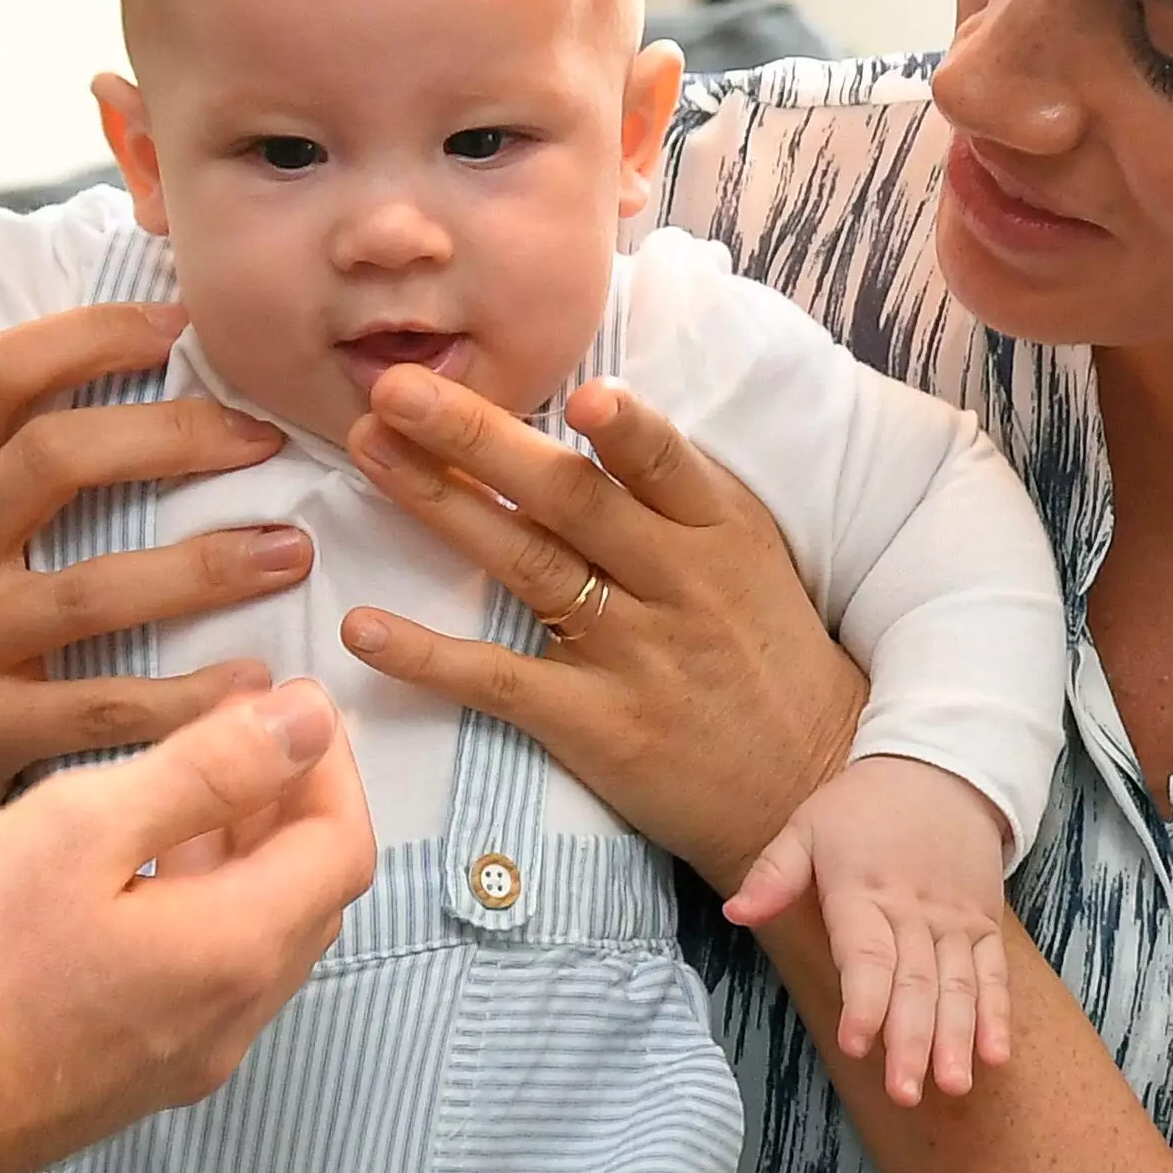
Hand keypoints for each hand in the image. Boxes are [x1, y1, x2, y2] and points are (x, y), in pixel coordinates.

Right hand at [0, 300, 314, 946]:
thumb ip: (16, 465)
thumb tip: (151, 359)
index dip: (92, 333)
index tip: (183, 326)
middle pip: (56, 456)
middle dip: (177, 436)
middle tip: (267, 439)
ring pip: (93, 588)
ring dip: (209, 567)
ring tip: (292, 552)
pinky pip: (103, 704)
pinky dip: (189, 696)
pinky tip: (253, 683)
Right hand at [0, 679, 375, 1172]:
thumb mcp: (80, 829)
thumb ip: (206, 770)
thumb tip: (310, 719)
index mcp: (236, 952)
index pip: (343, 846)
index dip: (330, 765)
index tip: (287, 699)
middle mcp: (233, 1020)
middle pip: (311, 898)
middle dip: (295, 804)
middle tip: (242, 728)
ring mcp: (183, 1061)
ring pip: (258, 940)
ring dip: (247, 855)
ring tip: (187, 781)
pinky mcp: (131, 1078)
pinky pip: (206, 978)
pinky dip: (202, 905)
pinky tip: (132, 867)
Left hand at [335, 368, 860, 891]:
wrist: (810, 785)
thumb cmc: (765, 652)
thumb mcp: (748, 556)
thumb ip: (672, 491)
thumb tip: (582, 403)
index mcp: (720, 529)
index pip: (666, 465)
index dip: (626, 429)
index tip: (576, 389)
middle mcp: (679, 582)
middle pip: (569, 499)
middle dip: (478, 435)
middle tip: (396, 387)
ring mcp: (634, 655)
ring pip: (526, 564)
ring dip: (438, 503)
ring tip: (369, 452)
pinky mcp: (596, 725)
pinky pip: (499, 682)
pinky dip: (427, 656)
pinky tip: (362, 628)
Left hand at [725, 754, 1015, 1106]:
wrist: (938, 770)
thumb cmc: (860, 806)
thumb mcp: (806, 825)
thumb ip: (773, 874)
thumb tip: (735, 914)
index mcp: (863, 891)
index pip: (867, 955)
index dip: (864, 1001)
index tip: (857, 1044)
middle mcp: (913, 912)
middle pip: (914, 983)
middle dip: (910, 1041)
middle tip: (904, 1091)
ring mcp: (953, 921)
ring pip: (957, 987)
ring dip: (955, 1039)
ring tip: (953, 1085)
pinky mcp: (983, 925)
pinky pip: (992, 974)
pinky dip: (996, 1015)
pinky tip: (995, 1056)